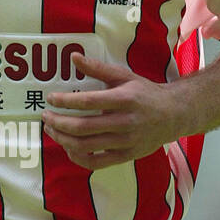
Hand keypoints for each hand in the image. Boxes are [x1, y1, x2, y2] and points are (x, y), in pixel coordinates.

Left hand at [41, 52, 178, 168]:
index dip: (65, 101)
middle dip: (58, 122)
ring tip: (52, 130)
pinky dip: (77, 157)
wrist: (174, 115)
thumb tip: (74, 57)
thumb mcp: (125, 76)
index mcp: (125, 99)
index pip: (88, 102)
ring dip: (63, 139)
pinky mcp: (126, 155)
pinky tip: (68, 147)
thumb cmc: (145, 93)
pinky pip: (96, 162)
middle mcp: (125, 122)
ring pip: (86, 146)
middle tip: (45, 116)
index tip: (50, 98)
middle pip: (83, 127)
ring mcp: (126, 141)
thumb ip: (98, 68)